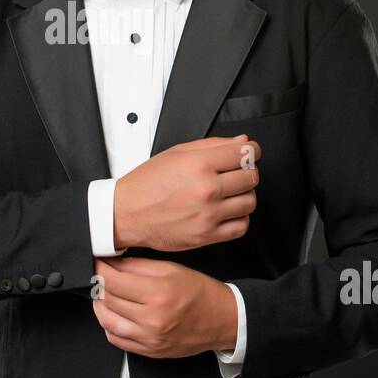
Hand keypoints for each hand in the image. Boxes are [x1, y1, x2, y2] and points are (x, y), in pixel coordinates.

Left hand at [91, 256, 238, 358]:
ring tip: (106, 295)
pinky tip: (116, 314)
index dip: (99, 270)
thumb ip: (137, 266)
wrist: (223, 320)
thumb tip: (110, 263)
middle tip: (103, 276)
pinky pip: (117, 339)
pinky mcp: (150, 351)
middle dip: (100, 285)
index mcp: (158, 293)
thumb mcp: (171, 269)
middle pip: (108, 300)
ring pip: (107, 322)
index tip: (97, 263)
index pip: (113, 282)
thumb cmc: (200, 292)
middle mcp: (153, 319)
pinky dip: (110, 325)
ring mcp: (150, 338)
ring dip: (101, 306)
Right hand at [113, 135, 260, 251]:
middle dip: (246, 172)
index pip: (246, 153)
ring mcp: (208, 214)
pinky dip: (239, 218)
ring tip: (229, 193)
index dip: (251, 150)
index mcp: (200, 164)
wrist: (126, 213)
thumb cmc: (147, 183)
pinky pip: (241, 226)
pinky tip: (227, 212)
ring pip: (250, 201)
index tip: (249, 153)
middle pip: (251, 177)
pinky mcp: (207, 235)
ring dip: (244, 195)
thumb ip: (213, 145)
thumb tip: (242, 141)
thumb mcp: (176, 153)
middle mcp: (207, 188)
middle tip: (234, 173)